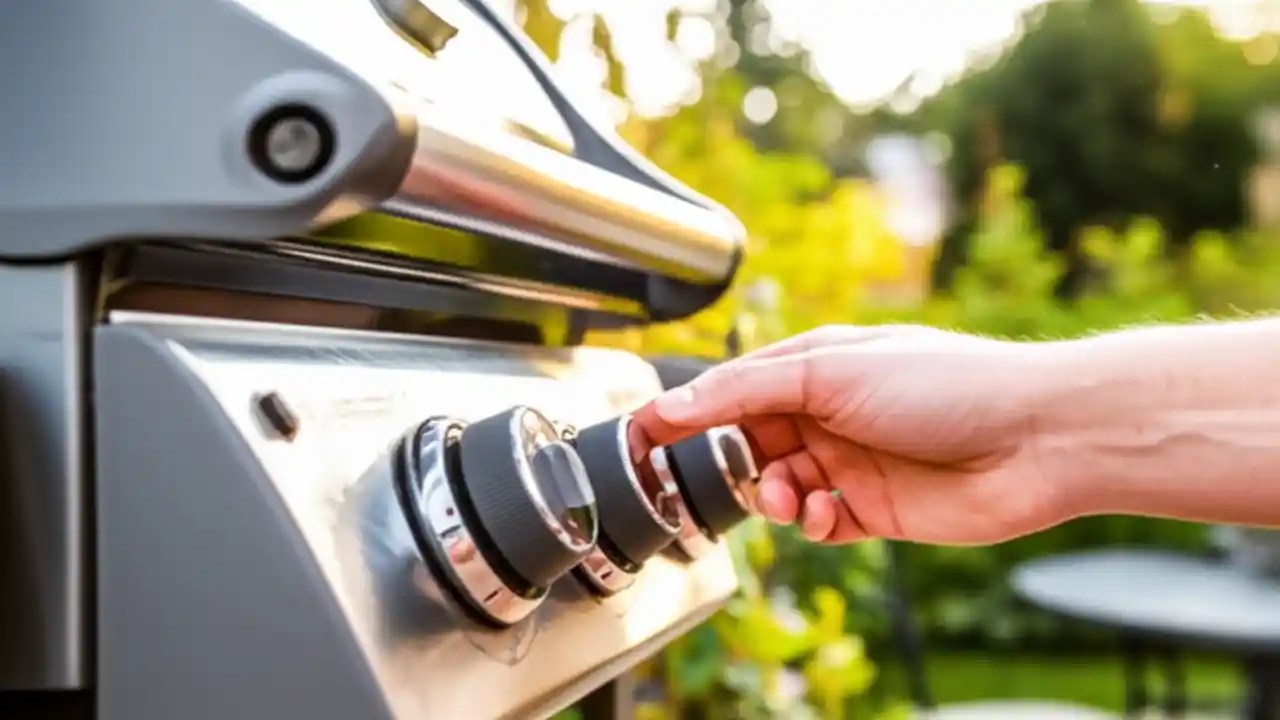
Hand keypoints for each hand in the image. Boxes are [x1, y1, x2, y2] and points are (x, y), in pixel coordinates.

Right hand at [632, 325, 1065, 545]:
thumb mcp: (828, 371)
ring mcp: (852, 462)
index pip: (732, 392)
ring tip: (795, 497)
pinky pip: (822, 524)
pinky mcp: (876, 510)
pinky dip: (815, 523)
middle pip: (750, 445)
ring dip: (776, 498)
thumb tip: (671, 404)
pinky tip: (831, 514)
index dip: (688, 415)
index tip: (643, 438)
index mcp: (814, 368)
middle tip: (738, 475)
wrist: (1033, 438)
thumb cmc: (943, 383)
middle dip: (736, 464)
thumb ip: (744, 391)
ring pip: (780, 490)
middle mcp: (829, 414)